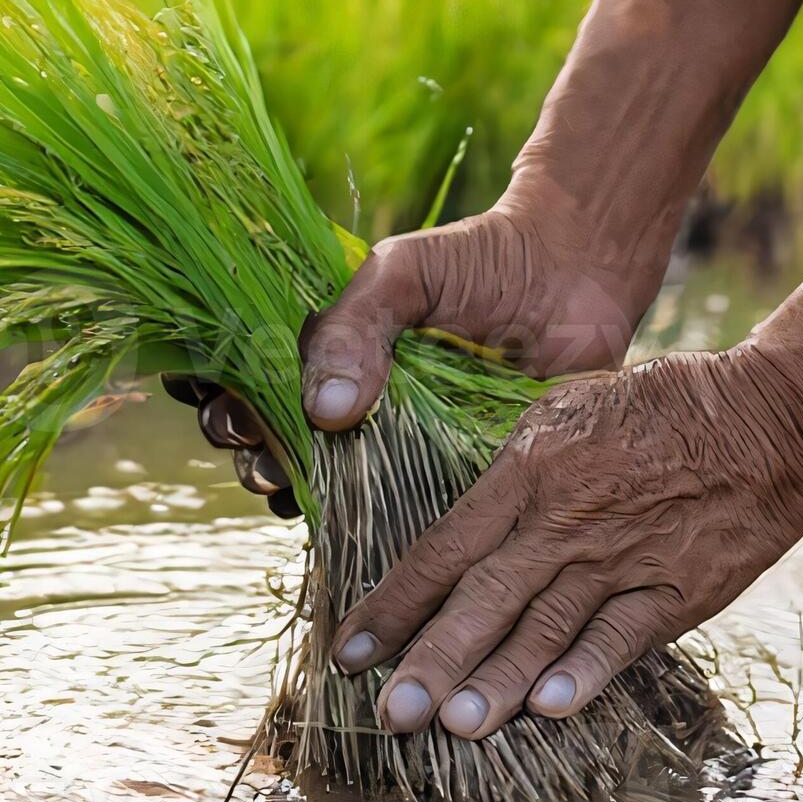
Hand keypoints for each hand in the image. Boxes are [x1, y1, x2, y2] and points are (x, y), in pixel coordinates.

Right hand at [182, 195, 675, 508]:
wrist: (578, 274)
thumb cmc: (484, 260)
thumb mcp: (403, 274)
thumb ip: (354, 326)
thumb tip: (322, 409)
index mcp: (328, 349)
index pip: (248, 384)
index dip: (224, 405)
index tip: (230, 418)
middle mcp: (352, 402)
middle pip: (274, 447)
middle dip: (256, 462)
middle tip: (267, 467)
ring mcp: (397, 445)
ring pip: (327, 492)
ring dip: (300, 506)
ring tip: (299, 504)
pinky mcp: (450, 479)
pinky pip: (401, 518)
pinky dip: (373, 537)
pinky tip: (357, 541)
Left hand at [333, 344, 802, 737]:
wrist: (771, 416)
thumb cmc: (658, 409)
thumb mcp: (565, 412)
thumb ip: (510, 474)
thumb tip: (456, 527)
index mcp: (528, 471)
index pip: (442, 549)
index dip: (392, 604)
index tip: (349, 652)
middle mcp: (565, 519)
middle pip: (483, 598)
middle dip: (432, 660)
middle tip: (390, 715)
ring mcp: (622, 558)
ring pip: (546, 626)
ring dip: (499, 679)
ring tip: (457, 725)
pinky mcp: (676, 589)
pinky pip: (623, 637)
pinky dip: (587, 671)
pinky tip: (550, 708)